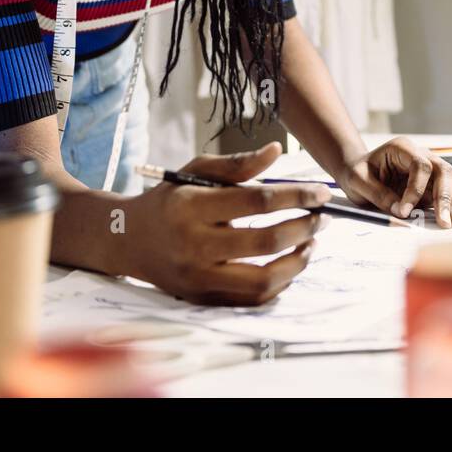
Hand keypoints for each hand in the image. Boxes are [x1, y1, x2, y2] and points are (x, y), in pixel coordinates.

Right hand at [124, 142, 330, 304]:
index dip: (296, 196)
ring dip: (298, 261)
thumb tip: (277, 151)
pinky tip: (290, 263)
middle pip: (265, 242)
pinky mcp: (203, 299)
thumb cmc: (169, 200)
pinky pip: (252, 299)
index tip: (320, 193)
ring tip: (311, 241)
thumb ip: (237, 164)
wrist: (128, 240)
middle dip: (304, 227)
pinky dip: (279, 283)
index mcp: (192, 208)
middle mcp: (194, 246)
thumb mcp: (196, 171)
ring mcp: (198, 278)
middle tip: (322, 217)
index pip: (257, 202)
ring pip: (262, 280)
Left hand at [336, 136, 451, 228]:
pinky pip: (448, 192)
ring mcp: (428, 169)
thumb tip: (400, 212)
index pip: (420, 166)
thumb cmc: (358, 172)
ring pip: (450, 180)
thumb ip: (377, 194)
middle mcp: (420, 155)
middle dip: (445, 196)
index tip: (404, 211)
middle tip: (444, 220)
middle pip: (442, 170)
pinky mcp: (431, 184)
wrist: (359, 172)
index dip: (416, 189)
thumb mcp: (357, 180)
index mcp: (402, 148)